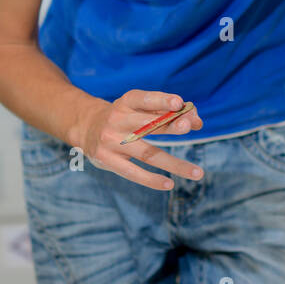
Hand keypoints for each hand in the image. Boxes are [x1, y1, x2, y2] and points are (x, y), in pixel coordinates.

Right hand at [75, 90, 203, 188]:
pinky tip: (169, 184)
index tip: (179, 103)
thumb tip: (197, 122)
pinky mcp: (107, 160)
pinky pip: (132, 172)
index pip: (144, 99)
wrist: (87, 126)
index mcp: (126, 102)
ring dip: (173, 163)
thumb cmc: (126, 116)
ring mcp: (111, 141)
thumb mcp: (141, 108)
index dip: (161, 100)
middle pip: (147, 125)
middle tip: (188, 126)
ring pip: (147, 153)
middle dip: (169, 124)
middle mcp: (117, 120)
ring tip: (197, 172)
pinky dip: (151, 179)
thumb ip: (169, 112)